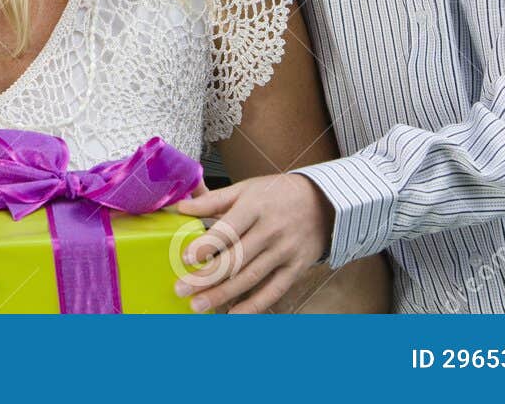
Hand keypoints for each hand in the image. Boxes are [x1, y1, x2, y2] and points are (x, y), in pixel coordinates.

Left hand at [170, 173, 333, 313]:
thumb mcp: (245, 189)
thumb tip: (181, 207)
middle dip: (207, 277)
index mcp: (255, 207)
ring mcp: (285, 251)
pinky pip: (273, 290)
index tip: (186, 258)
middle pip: (235, 258)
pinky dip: (254, 305)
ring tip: (197, 305)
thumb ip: (213, 200)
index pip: (228, 229)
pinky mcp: (296, 268)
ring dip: (222, 295)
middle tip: (181, 289)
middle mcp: (270, 230)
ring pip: (250, 277)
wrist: (323, 203)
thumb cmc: (276, 194)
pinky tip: (233, 315)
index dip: (207, 244)